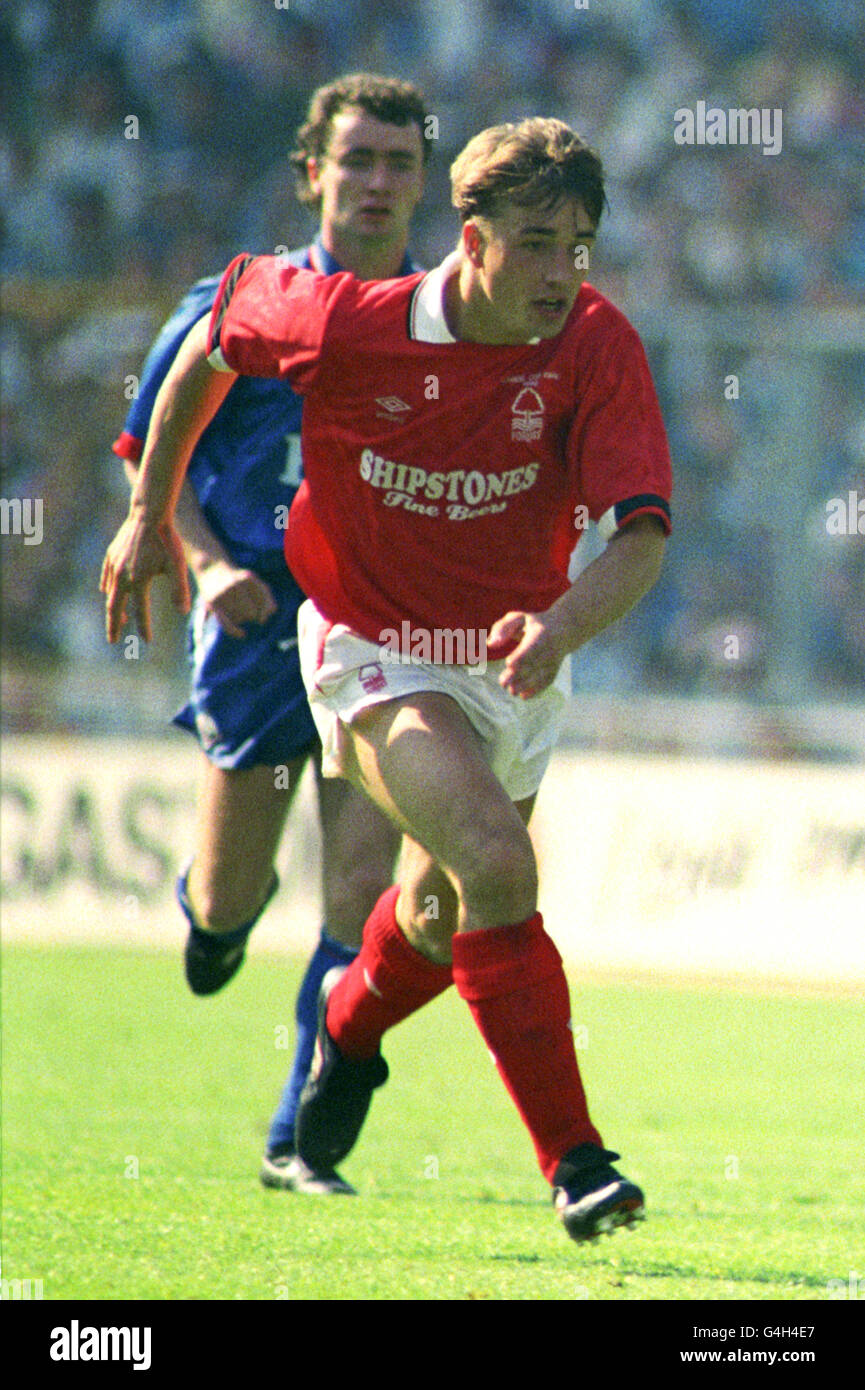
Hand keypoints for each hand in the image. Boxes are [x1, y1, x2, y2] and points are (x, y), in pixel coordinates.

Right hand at [100, 514, 189, 642]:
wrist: (148, 514)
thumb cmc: (166, 540)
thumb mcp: (177, 565)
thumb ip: (179, 589)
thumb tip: (183, 612)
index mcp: (139, 581)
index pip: (140, 611)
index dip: (144, 628)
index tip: (146, 641)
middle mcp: (123, 576)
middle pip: (115, 608)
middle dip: (114, 626)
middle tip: (113, 640)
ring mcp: (114, 566)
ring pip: (109, 593)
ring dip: (113, 608)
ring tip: (119, 620)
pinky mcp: (111, 556)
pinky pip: (106, 577)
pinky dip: (107, 589)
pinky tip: (108, 592)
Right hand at [193, 560, 276, 638]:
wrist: (211, 568)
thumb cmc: (237, 578)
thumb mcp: (254, 582)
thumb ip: (266, 597)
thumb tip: (268, 615)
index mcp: (248, 578)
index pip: (263, 602)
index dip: (265, 609)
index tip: (262, 611)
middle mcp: (235, 585)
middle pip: (251, 613)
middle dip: (252, 614)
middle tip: (244, 606)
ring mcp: (222, 594)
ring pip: (240, 618)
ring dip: (240, 617)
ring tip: (233, 605)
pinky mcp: (212, 603)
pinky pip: (225, 622)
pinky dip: (235, 631)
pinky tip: (243, 634)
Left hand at [487, 609, 568, 698]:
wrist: (564, 630)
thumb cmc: (533, 623)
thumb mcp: (518, 618)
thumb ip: (502, 628)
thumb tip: (490, 644)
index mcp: (540, 634)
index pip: (532, 647)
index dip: (521, 657)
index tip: (509, 663)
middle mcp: (549, 649)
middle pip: (534, 664)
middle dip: (519, 675)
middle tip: (503, 683)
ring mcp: (553, 661)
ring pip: (540, 676)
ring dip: (525, 685)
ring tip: (511, 691)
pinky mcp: (554, 670)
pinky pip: (546, 682)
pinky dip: (536, 690)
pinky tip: (523, 695)